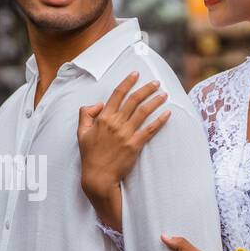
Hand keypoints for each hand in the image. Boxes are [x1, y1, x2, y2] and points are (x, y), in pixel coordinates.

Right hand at [78, 72, 171, 225]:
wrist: (98, 177)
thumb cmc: (90, 155)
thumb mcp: (81, 132)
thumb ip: (86, 114)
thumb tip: (99, 103)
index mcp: (103, 118)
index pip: (117, 94)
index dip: (127, 82)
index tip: (136, 73)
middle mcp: (116, 123)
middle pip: (134, 100)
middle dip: (147, 88)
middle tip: (157, 82)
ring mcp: (126, 134)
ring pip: (144, 112)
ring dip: (155, 101)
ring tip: (164, 94)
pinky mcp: (135, 145)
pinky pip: (150, 129)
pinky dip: (160, 120)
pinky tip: (168, 113)